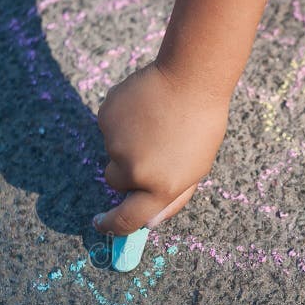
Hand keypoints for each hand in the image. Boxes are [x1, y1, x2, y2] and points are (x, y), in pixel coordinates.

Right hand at [93, 61, 229, 234]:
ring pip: (112, 151)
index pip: (128, 220)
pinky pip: (108, 127)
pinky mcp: (105, 117)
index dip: (112, 225)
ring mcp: (116, 143)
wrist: (191, 78)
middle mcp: (134, 170)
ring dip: (127, 142)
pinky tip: (144, 108)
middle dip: (127, 171)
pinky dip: (122, 121)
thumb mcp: (196, 169)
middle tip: (153, 148)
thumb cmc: (202, 125)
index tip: (102, 224)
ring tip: (155, 123)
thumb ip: (171, 197)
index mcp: (162, 187)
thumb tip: (148, 220)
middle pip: (115, 181)